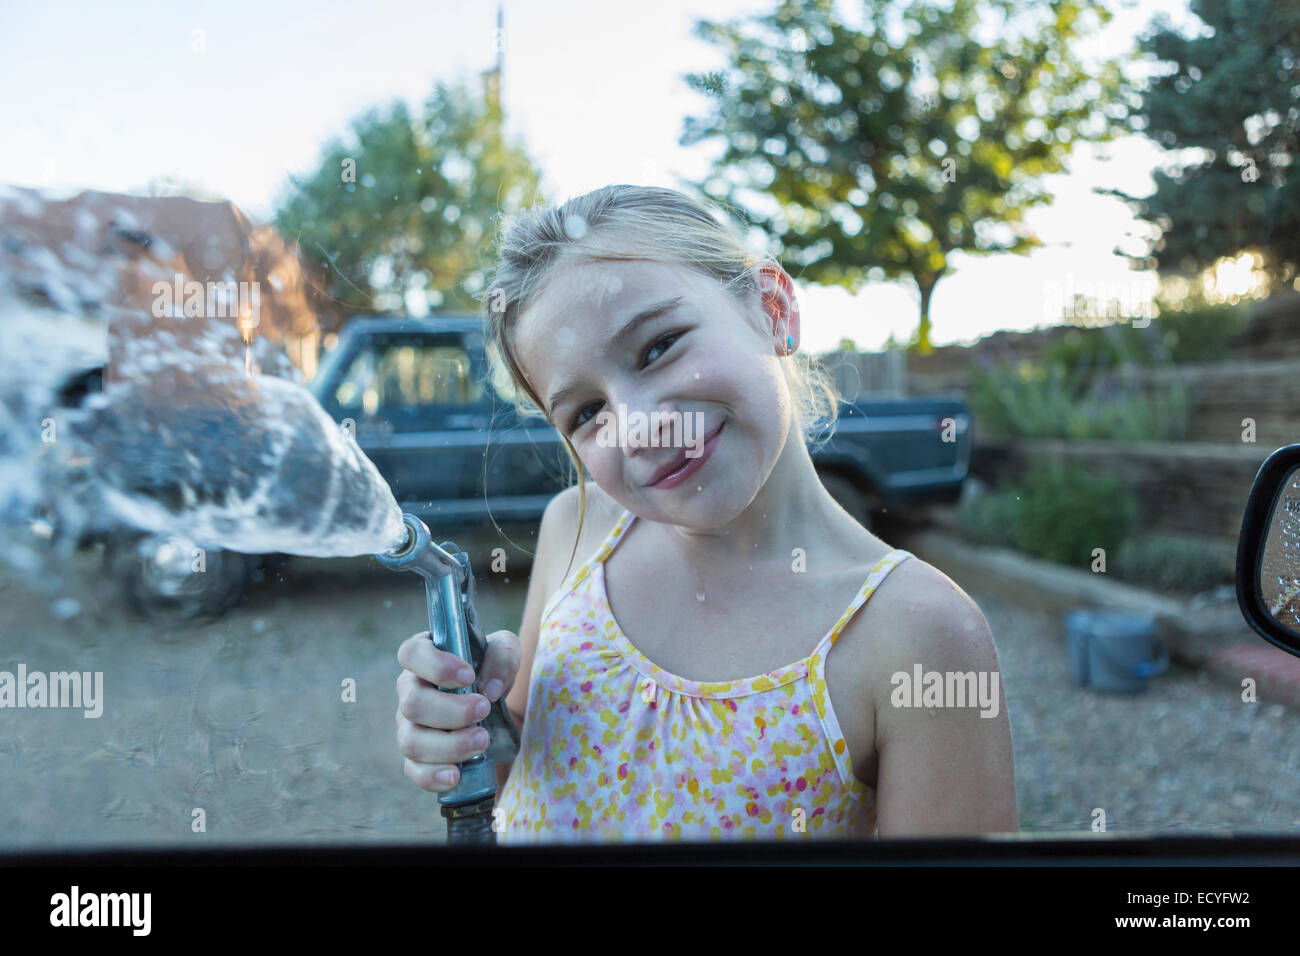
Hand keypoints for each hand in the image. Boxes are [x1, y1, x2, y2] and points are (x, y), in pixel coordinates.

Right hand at [395, 629, 520, 791]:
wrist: (492, 701)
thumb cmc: (489, 668)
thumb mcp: (504, 651)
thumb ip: (502, 658)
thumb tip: (490, 689)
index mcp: (423, 657)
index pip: (410, 654)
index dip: (435, 666)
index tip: (468, 676)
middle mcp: (409, 690)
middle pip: (412, 704)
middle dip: (452, 712)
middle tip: (484, 709)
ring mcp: (408, 725)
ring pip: (412, 741)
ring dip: (449, 745)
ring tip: (482, 741)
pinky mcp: (416, 756)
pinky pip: (414, 770)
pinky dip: (432, 776)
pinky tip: (455, 776)